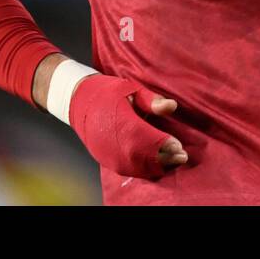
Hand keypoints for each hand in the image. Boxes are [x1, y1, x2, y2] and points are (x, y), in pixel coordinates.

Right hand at [68, 74, 188, 177]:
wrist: (77, 101)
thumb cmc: (108, 92)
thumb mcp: (130, 88)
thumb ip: (151, 100)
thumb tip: (172, 106)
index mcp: (119, 121)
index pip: (144, 138)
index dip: (163, 144)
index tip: (179, 145)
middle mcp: (112, 142)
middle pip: (142, 156)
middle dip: (164, 158)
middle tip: (182, 156)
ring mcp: (108, 154)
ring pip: (136, 167)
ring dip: (157, 166)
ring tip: (175, 161)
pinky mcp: (106, 160)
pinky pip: (128, 170)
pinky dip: (145, 169)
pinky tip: (158, 165)